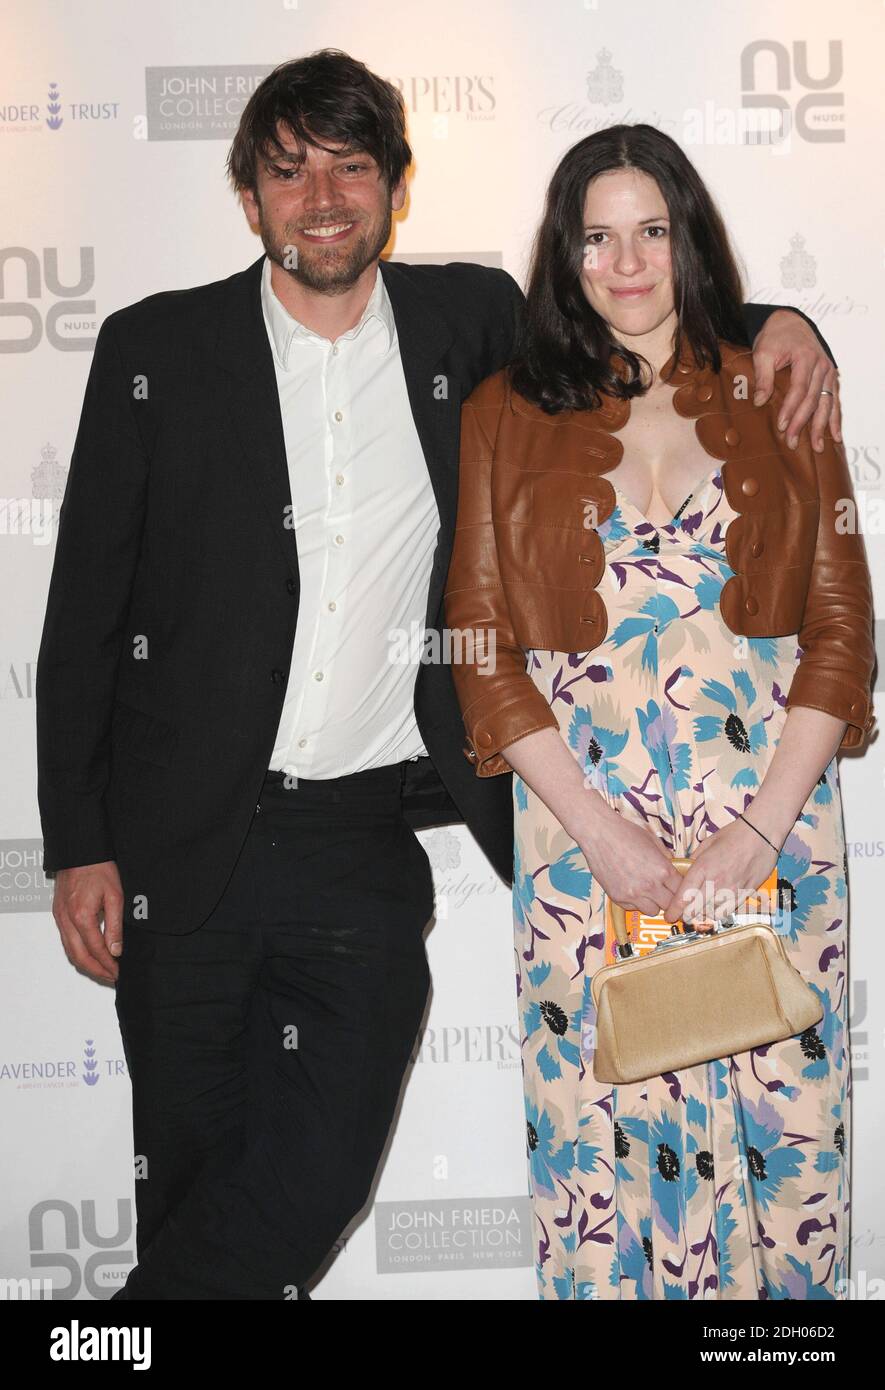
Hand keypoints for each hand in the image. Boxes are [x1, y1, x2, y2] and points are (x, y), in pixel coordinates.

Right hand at [52, 861, 123, 983]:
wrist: (80, 851)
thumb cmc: (99, 868)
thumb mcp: (115, 896)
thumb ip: (115, 925)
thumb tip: (116, 950)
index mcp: (82, 916)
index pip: (96, 950)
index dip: (108, 964)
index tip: (119, 972)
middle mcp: (67, 920)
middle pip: (79, 956)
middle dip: (96, 970)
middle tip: (112, 977)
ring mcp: (60, 917)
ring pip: (70, 951)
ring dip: (86, 964)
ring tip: (103, 970)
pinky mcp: (58, 914)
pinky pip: (66, 940)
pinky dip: (77, 952)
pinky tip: (89, 955)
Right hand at [577, 806, 685, 917]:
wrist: (599, 833)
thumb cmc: (625, 833)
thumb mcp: (653, 841)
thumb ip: (666, 858)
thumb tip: (673, 869)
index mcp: (663, 870)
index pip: (681, 891)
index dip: (679, 889)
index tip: (675, 888)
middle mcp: (650, 885)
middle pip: (669, 905)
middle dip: (668, 898)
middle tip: (662, 891)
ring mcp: (633, 894)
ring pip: (652, 911)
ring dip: (652, 903)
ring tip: (645, 891)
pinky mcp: (617, 897)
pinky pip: (632, 908)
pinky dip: (634, 902)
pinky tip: (630, 888)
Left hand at [659, 819, 778, 927]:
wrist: (761, 833)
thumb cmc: (734, 835)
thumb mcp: (707, 844)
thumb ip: (694, 860)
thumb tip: (685, 872)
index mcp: (702, 867)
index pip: (683, 896)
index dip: (674, 910)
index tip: (669, 915)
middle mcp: (716, 881)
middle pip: (695, 909)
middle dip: (685, 915)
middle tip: (682, 915)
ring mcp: (731, 889)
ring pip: (711, 914)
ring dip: (702, 916)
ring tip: (699, 912)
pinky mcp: (745, 894)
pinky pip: (728, 912)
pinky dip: (719, 914)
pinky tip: (716, 910)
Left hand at [751, 309, 840, 452]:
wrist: (789, 322)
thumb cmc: (775, 337)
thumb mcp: (763, 352)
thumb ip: (763, 377)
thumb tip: (759, 402)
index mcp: (806, 357)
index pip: (799, 389)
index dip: (790, 409)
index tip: (781, 426)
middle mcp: (821, 365)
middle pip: (813, 399)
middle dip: (803, 423)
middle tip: (792, 442)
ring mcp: (828, 371)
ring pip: (826, 402)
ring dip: (822, 426)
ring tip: (817, 446)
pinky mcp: (829, 377)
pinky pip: (833, 399)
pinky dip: (835, 418)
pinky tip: (835, 435)